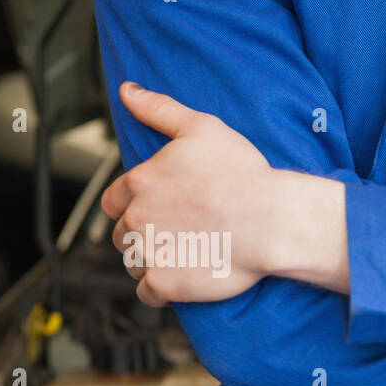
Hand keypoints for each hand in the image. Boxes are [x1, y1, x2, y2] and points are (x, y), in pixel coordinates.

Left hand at [100, 82, 286, 305]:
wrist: (271, 220)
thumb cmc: (243, 174)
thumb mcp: (201, 128)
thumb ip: (159, 109)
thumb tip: (128, 91)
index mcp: (140, 182)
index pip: (113, 201)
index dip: (131, 207)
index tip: (155, 211)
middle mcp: (136, 218)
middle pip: (122, 235)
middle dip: (141, 236)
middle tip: (174, 236)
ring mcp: (149, 253)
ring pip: (132, 264)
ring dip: (150, 263)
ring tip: (182, 258)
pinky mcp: (165, 283)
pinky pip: (147, 293)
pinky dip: (159, 291)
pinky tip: (181, 281)